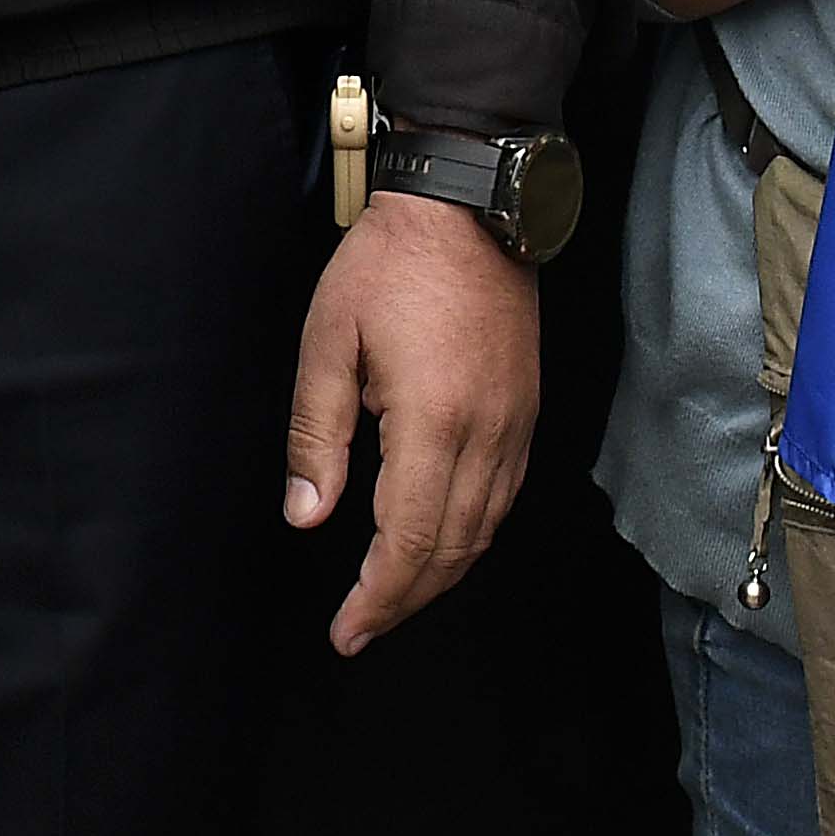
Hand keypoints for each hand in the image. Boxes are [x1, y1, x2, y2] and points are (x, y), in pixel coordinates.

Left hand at [285, 192, 545, 654]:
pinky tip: (441, 543)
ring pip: (485, 530)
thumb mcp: (327, 341)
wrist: (467, 205)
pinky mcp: (527, 410)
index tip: (346, 630)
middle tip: (360, 629)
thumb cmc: (388, 264)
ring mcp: (516, 423)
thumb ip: (318, 435)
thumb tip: (307, 515)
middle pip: (453, 549)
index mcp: (433, 419)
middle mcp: (487, 433)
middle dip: (404, 600)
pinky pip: (504, 496)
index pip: (410, 539)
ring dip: (440, 575)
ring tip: (393, 598)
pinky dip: (471, 536)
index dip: (378, 596)